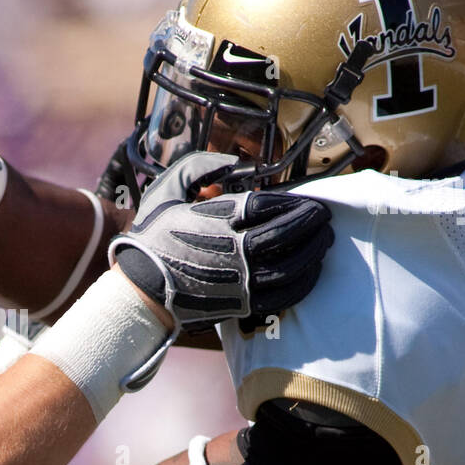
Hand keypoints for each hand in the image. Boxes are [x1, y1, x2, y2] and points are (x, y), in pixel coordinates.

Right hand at [109, 151, 333, 334]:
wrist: (139, 289)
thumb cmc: (152, 238)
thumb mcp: (166, 189)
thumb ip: (199, 166)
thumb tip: (232, 160)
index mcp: (214, 219)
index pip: (267, 205)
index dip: (293, 202)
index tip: (307, 199)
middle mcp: (231, 250)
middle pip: (285, 233)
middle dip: (311, 223)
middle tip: (324, 217)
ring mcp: (237, 280)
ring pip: (290, 265)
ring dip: (313, 251)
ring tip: (324, 240)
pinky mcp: (240, 304)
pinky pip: (283, 294)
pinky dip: (303, 282)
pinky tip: (310, 271)